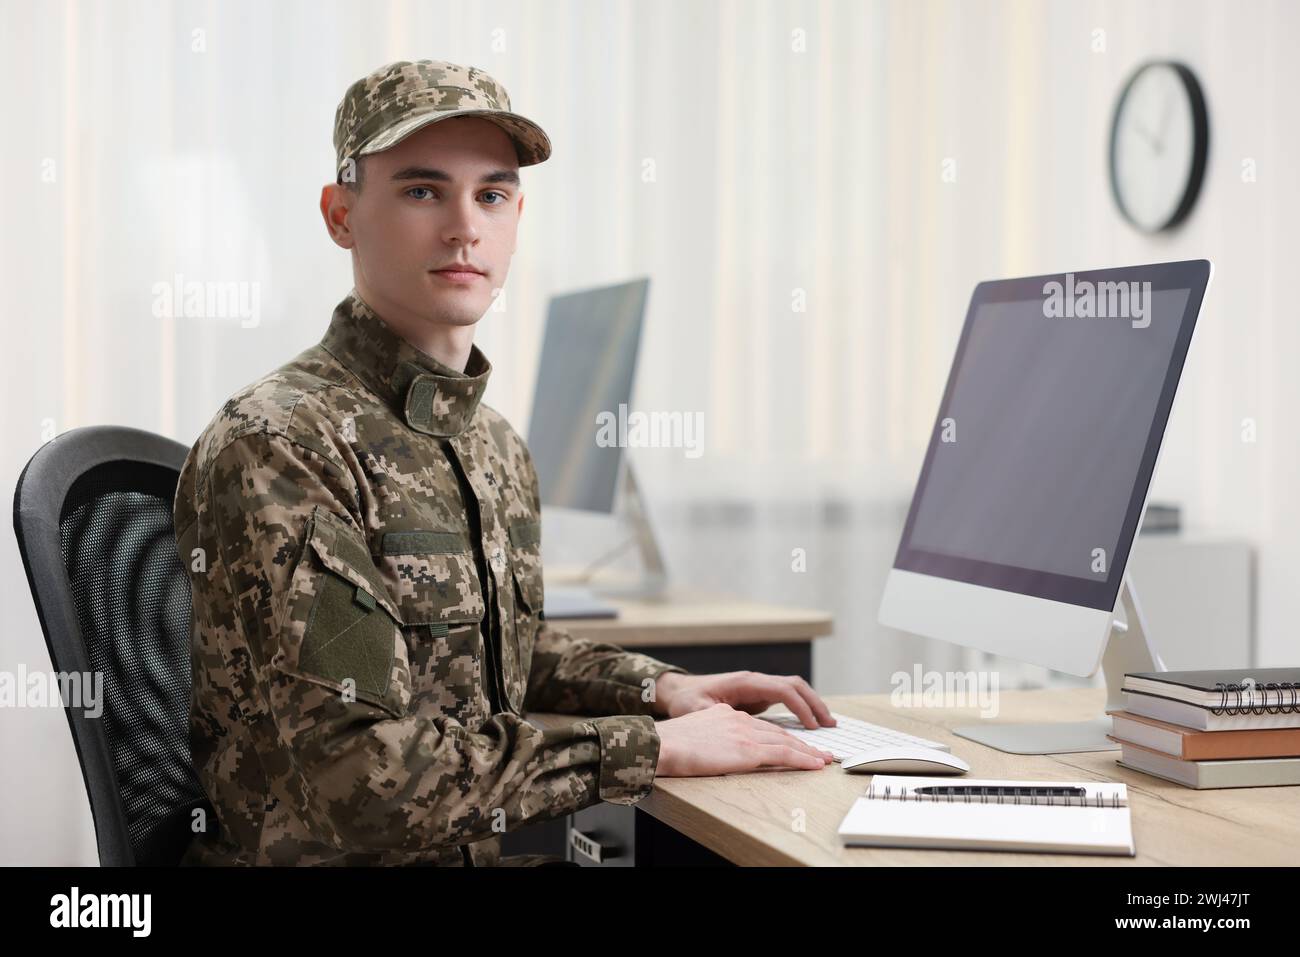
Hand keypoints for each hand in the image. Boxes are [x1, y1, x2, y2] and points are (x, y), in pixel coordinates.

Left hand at [653, 670, 835, 729]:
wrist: (679, 691)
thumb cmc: (687, 700)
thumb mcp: (698, 710)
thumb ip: (717, 716)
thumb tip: (736, 725)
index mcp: (746, 682)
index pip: (783, 690)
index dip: (800, 707)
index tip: (812, 726)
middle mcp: (756, 681)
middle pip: (795, 685)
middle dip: (815, 703)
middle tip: (831, 725)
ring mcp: (759, 687)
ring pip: (794, 689)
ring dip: (812, 704)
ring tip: (828, 724)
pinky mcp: (758, 695)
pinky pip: (787, 698)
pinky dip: (802, 707)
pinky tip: (810, 722)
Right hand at [654, 703, 833, 775]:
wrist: (661, 744)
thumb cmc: (668, 744)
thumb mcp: (694, 731)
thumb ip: (711, 735)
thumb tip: (716, 748)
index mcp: (726, 715)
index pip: (761, 726)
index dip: (781, 736)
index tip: (795, 743)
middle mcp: (739, 720)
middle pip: (778, 732)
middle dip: (802, 742)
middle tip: (820, 751)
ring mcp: (745, 734)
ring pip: (785, 742)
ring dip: (808, 751)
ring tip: (824, 759)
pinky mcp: (747, 749)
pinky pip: (783, 754)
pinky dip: (803, 759)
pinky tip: (815, 764)